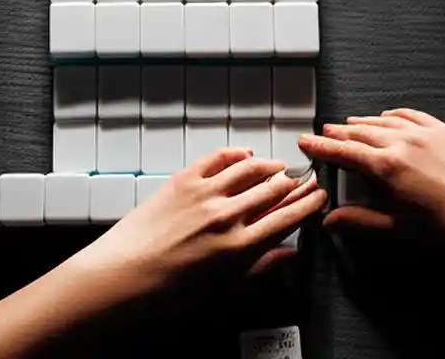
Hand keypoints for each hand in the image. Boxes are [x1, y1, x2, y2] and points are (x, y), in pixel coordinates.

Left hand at [71, 148, 326, 290]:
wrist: (124, 275)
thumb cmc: (170, 292)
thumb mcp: (224, 290)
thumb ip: (260, 269)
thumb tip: (289, 254)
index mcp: (241, 247)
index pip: (288, 218)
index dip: (309, 204)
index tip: (320, 196)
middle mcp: (227, 215)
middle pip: (274, 189)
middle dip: (296, 183)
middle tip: (306, 178)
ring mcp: (205, 194)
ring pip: (251, 168)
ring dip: (270, 165)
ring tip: (280, 167)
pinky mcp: (183, 180)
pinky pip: (218, 158)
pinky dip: (236, 153)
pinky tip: (246, 154)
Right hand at [299, 108, 444, 248]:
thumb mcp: (398, 230)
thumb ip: (361, 222)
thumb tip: (331, 220)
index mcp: (387, 167)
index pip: (343, 153)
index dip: (320, 148)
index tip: (305, 142)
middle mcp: (404, 143)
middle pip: (361, 133)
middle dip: (339, 133)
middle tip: (323, 133)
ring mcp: (427, 133)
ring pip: (386, 121)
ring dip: (364, 123)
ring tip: (351, 124)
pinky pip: (414, 115)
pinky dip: (396, 114)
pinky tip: (390, 115)